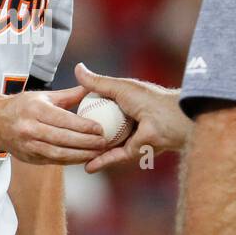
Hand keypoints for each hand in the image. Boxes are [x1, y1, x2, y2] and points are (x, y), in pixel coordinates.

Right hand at [0, 85, 105, 164]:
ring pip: (59, 153)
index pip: (63, 119)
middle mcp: (30, 128)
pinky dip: (71, 161)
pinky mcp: (30, 157)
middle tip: (104, 142)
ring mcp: (28, 145)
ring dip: (81, 155)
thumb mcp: (43, 96)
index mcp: (34, 110)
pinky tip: (84, 158)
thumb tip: (93, 86)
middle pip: (63, 138)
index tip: (100, 128)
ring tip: (98, 153)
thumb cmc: (23, 106)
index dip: (83, 125)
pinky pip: (54, 160)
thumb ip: (69, 95)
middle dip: (86, 142)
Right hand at [74, 63, 189, 172]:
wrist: (170, 120)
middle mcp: (126, 120)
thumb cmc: (148, 99)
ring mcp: (129, 137)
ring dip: (90, 149)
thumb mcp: (119, 87)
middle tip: (65, 136)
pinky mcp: (132, 152)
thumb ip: (97, 82)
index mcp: (124, 103)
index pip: (101, 107)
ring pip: (104, 145)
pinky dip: (99, 162)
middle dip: (85, 133)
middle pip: (101, 127)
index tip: (69, 112)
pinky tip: (85, 165)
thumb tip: (77, 68)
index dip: (86, 109)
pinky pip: (113, 157)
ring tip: (71, 154)